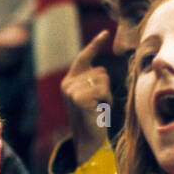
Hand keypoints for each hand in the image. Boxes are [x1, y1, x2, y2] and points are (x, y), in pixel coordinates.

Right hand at [60, 30, 113, 164]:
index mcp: (69, 81)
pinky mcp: (78, 97)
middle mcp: (67, 83)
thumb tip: (100, 69)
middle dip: (105, 87)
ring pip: (102, 79)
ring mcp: (71, 90)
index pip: (84, 58)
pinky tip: (98, 110)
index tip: (106, 33)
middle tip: (98, 105)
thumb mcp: (91, 95)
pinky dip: (105, 100)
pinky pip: (102, 89)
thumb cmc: (93, 118)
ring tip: (98, 108)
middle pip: (99, 71)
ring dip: (106, 94)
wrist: (88, 140)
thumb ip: (91, 80)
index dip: (95, 45)